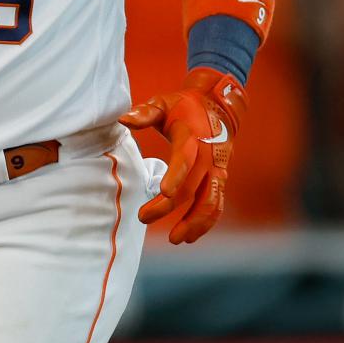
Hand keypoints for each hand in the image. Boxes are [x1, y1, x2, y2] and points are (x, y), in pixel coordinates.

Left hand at [119, 68, 246, 243]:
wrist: (219, 106)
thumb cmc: (183, 106)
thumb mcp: (163, 103)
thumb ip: (145, 113)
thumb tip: (123, 119)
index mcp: (193, 137)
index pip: (185, 159)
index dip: (175, 175)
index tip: (163, 192)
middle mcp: (208, 157)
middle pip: (191, 188)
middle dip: (168, 207)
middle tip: (143, 218)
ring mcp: (217, 171)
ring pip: (210, 203)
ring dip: (194, 223)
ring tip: (175, 239)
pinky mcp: (220, 179)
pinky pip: (217, 204)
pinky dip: (206, 222)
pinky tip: (190, 236)